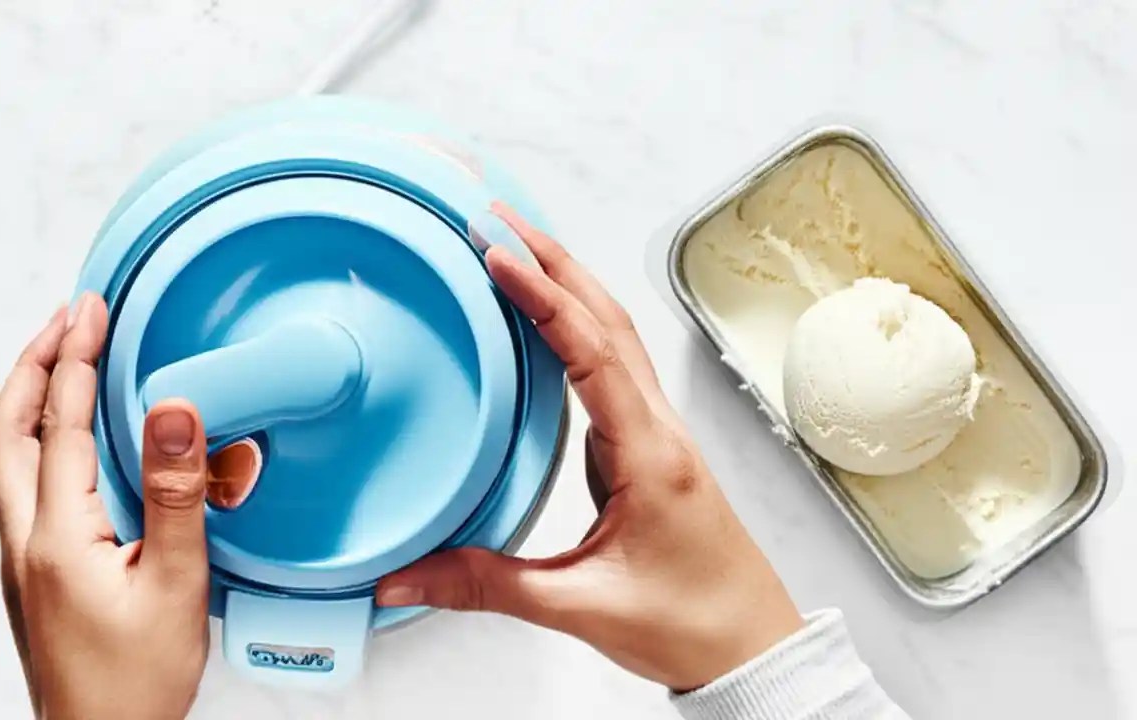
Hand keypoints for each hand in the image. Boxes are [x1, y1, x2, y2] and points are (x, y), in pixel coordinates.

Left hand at [0, 294, 247, 718]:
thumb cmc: (136, 684)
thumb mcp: (176, 585)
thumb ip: (176, 495)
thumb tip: (173, 412)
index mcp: (57, 536)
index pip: (61, 425)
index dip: (76, 358)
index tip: (91, 308)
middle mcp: (26, 542)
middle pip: (7, 431)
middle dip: (34, 364)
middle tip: (66, 319)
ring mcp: (24, 560)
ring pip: (7, 458)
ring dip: (31, 399)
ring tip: (63, 361)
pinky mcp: (36, 576)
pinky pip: (23, 485)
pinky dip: (39, 439)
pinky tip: (70, 442)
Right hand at [376, 204, 803, 691]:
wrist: (748, 646)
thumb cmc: (689, 622)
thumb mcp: (578, 606)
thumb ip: (486, 586)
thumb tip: (405, 576)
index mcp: (649, 454)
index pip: (591, 352)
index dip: (543, 297)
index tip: (498, 254)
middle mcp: (657, 430)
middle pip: (609, 318)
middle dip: (554, 258)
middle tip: (497, 216)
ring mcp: (656, 434)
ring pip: (615, 334)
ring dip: (569, 282)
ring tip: (516, 246)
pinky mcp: (646, 447)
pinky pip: (611, 365)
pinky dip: (577, 324)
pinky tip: (548, 322)